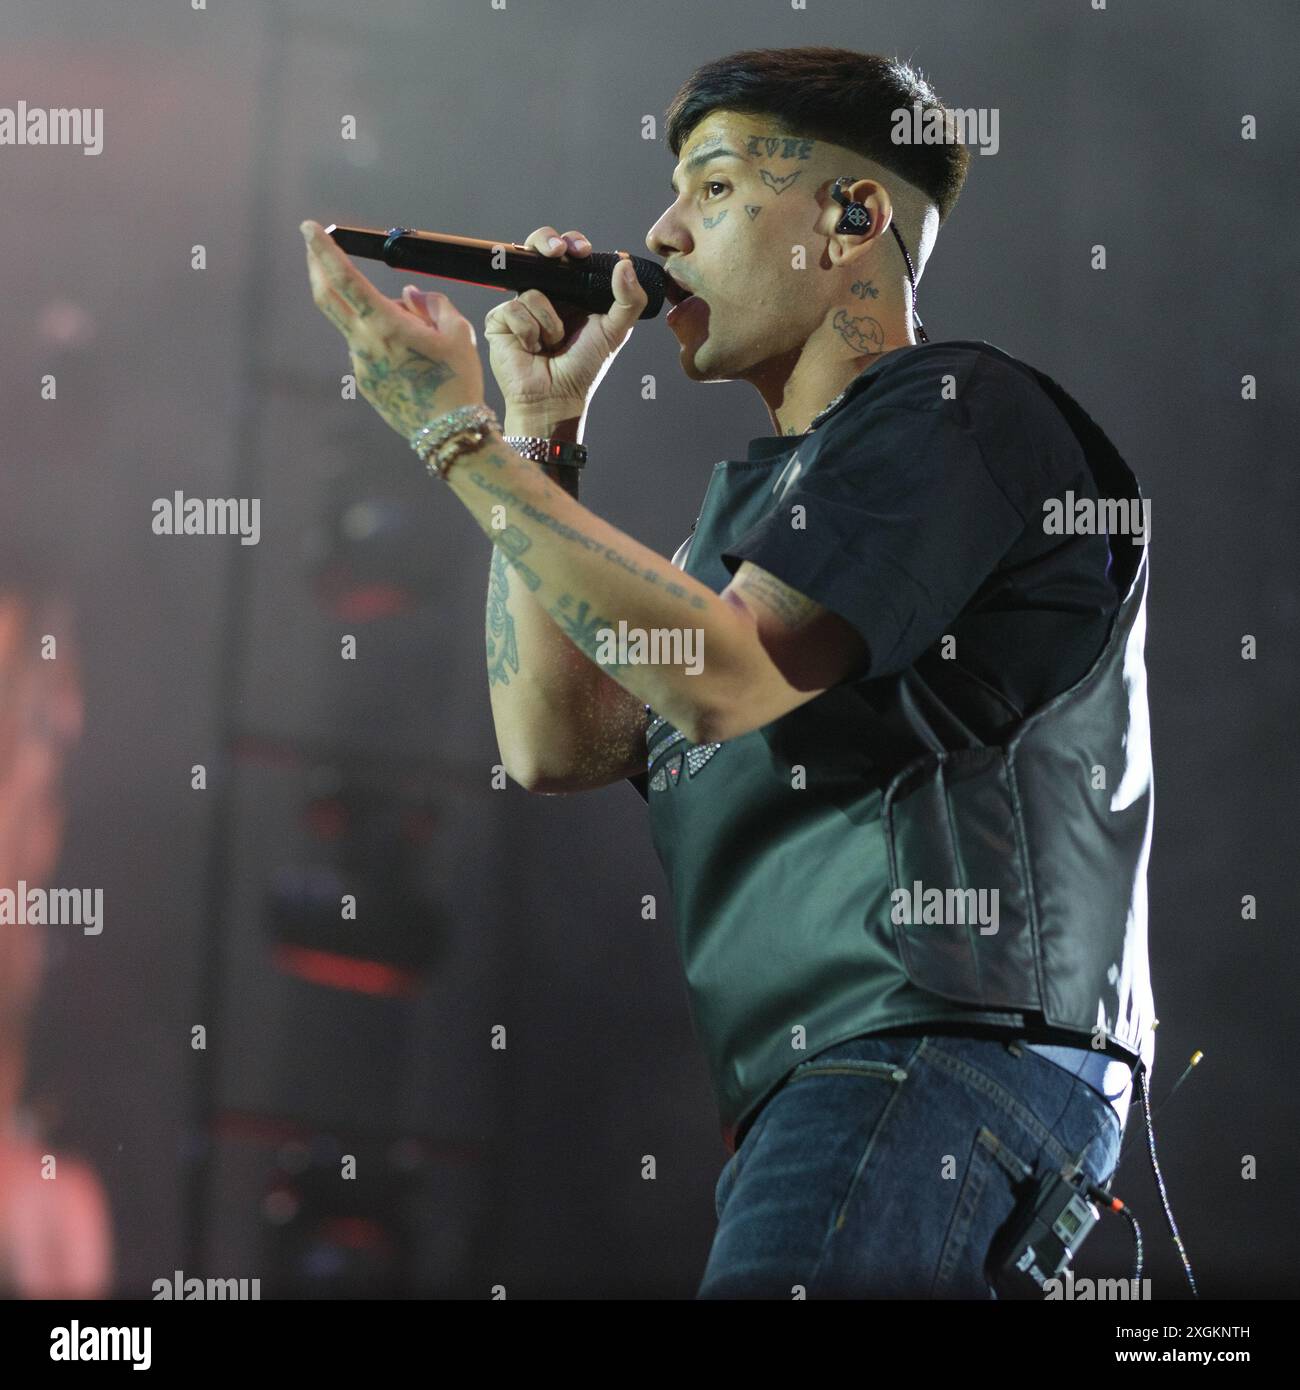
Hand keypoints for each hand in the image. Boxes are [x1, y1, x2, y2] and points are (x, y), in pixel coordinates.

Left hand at [301, 219, 485, 440]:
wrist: (450, 435)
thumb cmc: (458, 381)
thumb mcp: (458, 333)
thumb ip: (432, 304)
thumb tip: (411, 296)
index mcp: (385, 326)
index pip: (344, 278)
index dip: (323, 249)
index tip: (308, 227)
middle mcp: (364, 344)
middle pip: (327, 297)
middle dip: (317, 267)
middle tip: (315, 245)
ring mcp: (360, 365)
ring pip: (358, 324)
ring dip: (376, 315)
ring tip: (421, 338)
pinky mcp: (365, 382)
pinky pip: (368, 348)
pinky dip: (383, 340)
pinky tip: (413, 360)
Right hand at [484, 227, 646, 415]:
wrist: (556, 398)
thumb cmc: (583, 367)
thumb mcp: (615, 331)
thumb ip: (628, 299)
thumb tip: (624, 262)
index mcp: (570, 291)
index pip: (567, 254)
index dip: (571, 243)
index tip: (582, 251)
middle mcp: (543, 293)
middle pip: (537, 250)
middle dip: (546, 243)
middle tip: (557, 253)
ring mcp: (519, 305)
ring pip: (533, 291)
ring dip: (549, 323)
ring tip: (551, 344)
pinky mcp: (498, 320)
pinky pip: (514, 310)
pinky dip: (530, 333)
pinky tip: (532, 350)